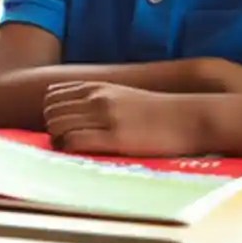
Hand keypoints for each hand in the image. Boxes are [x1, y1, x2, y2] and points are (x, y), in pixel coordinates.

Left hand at [43, 81, 203, 156]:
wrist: (191, 118)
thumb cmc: (159, 112)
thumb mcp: (124, 96)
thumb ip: (99, 100)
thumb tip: (76, 114)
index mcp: (98, 86)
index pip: (52, 95)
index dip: (51, 113)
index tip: (61, 127)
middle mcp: (97, 98)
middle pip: (50, 112)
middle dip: (51, 129)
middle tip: (65, 143)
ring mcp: (105, 116)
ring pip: (57, 126)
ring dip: (58, 140)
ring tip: (72, 151)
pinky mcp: (115, 137)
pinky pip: (74, 141)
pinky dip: (68, 150)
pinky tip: (80, 156)